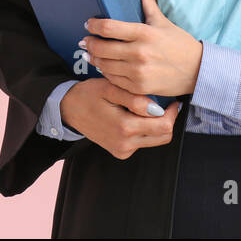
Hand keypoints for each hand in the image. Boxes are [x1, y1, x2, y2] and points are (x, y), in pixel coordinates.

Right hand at [58, 78, 181, 160]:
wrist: (68, 110)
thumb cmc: (88, 95)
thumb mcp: (109, 88)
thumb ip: (134, 98)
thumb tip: (157, 108)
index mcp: (124, 127)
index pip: (163, 126)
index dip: (172, 111)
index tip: (172, 100)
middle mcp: (125, 144)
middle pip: (164, 136)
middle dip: (168, 119)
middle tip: (165, 104)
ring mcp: (123, 150)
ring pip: (156, 140)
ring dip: (157, 125)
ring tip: (148, 109)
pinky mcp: (121, 152)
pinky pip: (143, 142)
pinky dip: (145, 130)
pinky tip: (135, 117)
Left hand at [79, 0, 203, 97]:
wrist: (197, 71)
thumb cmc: (179, 44)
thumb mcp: (163, 21)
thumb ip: (146, 1)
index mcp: (144, 33)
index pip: (109, 27)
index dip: (93, 25)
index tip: (89, 24)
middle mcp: (139, 53)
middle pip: (101, 47)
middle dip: (89, 43)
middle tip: (85, 41)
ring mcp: (138, 72)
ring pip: (104, 65)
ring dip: (94, 59)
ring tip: (90, 54)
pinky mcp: (139, 87)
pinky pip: (113, 80)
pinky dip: (106, 72)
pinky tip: (104, 67)